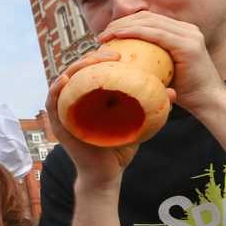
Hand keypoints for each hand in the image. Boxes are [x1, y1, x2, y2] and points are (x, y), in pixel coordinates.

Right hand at [46, 58, 140, 184]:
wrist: (107, 174)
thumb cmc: (120, 147)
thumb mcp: (136, 122)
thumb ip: (150, 107)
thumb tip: (173, 92)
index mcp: (92, 97)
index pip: (93, 70)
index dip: (104, 56)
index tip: (123, 50)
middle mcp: (76, 100)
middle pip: (78, 70)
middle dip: (93, 57)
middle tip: (114, 52)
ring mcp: (65, 111)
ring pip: (63, 81)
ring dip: (75, 67)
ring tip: (91, 59)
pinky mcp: (59, 125)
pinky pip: (52, 103)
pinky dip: (55, 89)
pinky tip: (65, 79)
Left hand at [98, 11, 225, 113]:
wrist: (206, 100)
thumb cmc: (181, 89)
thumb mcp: (161, 69)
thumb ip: (148, 57)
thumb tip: (118, 55)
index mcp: (181, 31)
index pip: (148, 19)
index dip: (125, 22)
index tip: (106, 33)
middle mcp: (187, 29)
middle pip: (147, 17)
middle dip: (121, 22)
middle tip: (101, 34)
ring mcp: (190, 34)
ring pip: (150, 22)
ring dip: (124, 26)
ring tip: (105, 35)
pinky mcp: (188, 44)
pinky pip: (157, 34)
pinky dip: (136, 32)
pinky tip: (119, 35)